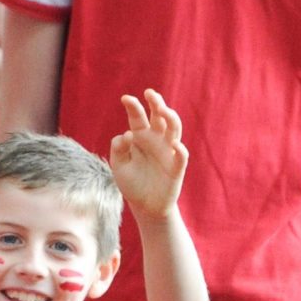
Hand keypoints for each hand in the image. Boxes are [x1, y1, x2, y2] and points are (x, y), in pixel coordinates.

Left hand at [108, 89, 188, 221]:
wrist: (145, 206)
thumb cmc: (131, 182)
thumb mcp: (118, 165)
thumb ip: (118, 148)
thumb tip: (127, 134)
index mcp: (140, 136)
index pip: (137, 117)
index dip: (133, 106)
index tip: (125, 98)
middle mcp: (156, 140)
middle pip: (159, 116)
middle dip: (156, 103)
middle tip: (150, 93)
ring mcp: (168, 151)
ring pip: (174, 129)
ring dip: (170, 118)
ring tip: (163, 110)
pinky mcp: (176, 167)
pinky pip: (181, 156)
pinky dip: (180, 149)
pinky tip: (174, 144)